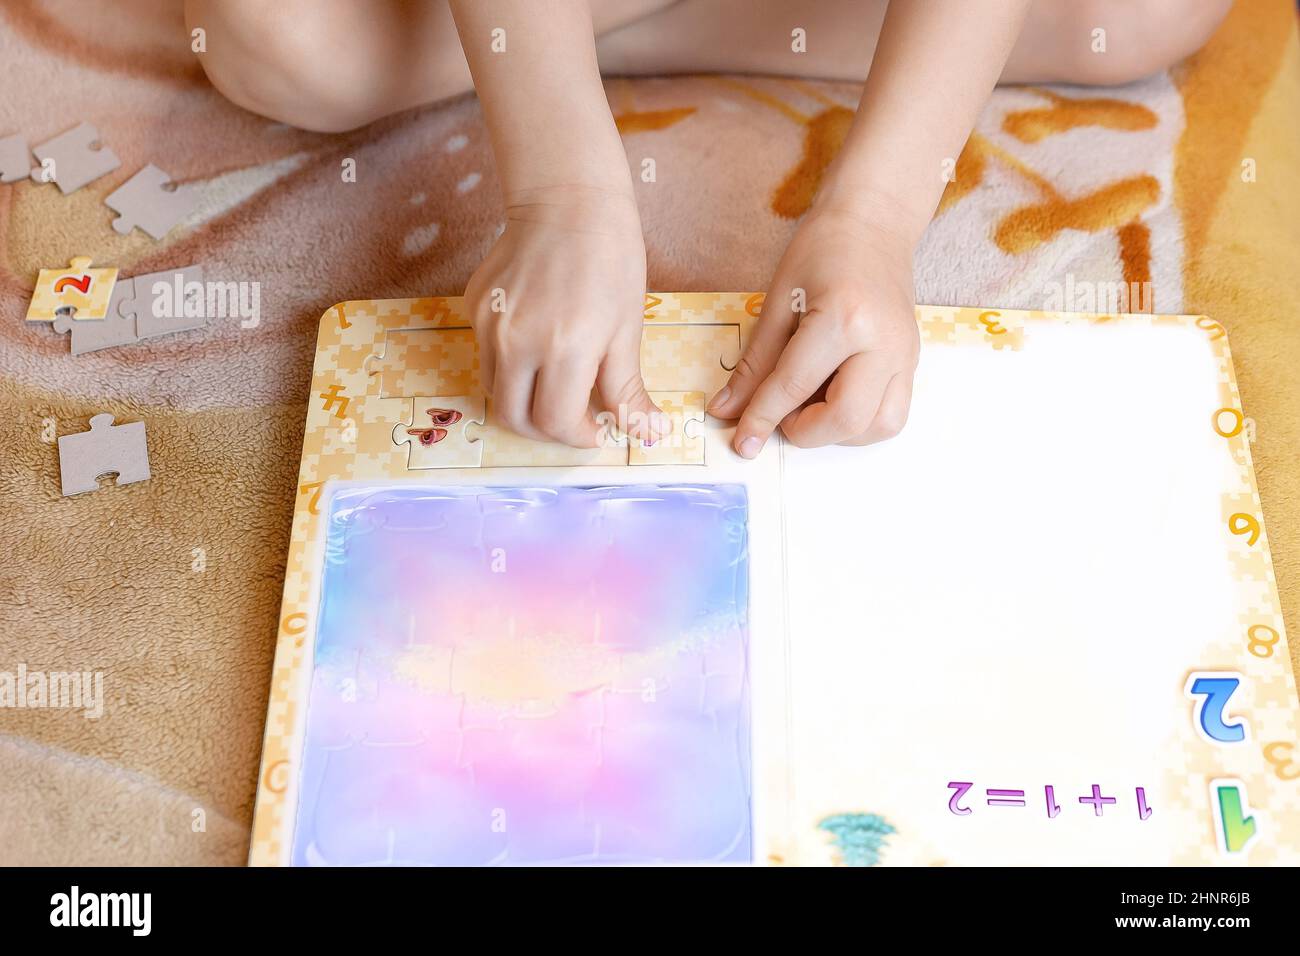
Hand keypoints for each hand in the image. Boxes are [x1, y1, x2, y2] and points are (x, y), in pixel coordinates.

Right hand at [464, 186, 663, 446]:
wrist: (567, 200)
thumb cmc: (611, 260)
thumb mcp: (627, 329)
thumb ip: (627, 389)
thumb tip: (648, 433)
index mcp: (564, 348)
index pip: (555, 422)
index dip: (576, 437)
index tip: (595, 431)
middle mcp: (517, 341)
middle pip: (514, 419)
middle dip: (545, 432)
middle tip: (571, 421)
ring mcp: (489, 324)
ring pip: (494, 391)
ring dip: (524, 401)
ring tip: (555, 385)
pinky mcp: (474, 307)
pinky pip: (486, 356)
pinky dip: (511, 366)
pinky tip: (538, 341)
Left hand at [708, 207, 919, 455]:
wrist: (873, 223)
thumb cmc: (822, 251)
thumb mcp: (778, 302)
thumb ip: (755, 364)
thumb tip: (727, 410)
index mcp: (843, 319)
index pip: (794, 386)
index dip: (762, 418)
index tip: (742, 442)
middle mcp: (883, 342)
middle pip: (846, 419)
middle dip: (805, 432)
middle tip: (781, 417)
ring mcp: (905, 354)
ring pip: (878, 426)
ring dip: (837, 432)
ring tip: (811, 406)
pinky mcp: (912, 361)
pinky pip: (892, 413)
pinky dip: (861, 423)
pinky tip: (835, 400)